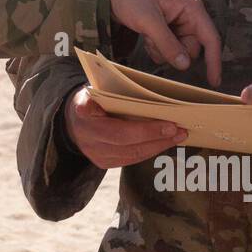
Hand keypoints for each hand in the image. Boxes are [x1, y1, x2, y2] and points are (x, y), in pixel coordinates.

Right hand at [62, 86, 187, 168]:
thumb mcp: (98, 88)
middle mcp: (87, 136)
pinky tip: (163, 143)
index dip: (145, 129)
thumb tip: (155, 97)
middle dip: (156, 137)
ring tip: (178, 137)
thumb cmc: (92, 99)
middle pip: (127, 142)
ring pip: (131, 154)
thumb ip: (117, 93)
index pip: (117, 126)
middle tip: (179, 130)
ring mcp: (94, 153)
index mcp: (84, 111)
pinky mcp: (102, 162)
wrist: (72, 120)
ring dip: (158, 146)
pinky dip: (149, 151)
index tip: (169, 123)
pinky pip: (130, 159)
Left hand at [108, 0, 221, 86]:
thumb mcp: (148, 20)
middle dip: (173, 52)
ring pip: (179, 53)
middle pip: (191, 49)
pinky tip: (146, 37)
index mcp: (192, 9)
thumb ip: (167, 43)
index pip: (210, 38)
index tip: (214, 82)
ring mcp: (178, 25)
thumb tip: (185, 64)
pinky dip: (157, 49)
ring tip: (147, 35)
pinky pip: (168, 51)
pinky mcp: (167, 31)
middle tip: (153, 39)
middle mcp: (188, 17)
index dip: (214, 61)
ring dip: (162, 51)